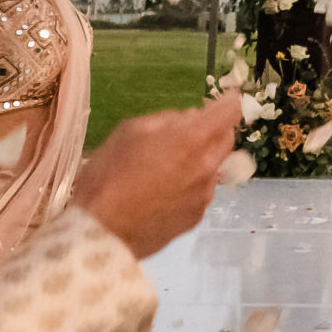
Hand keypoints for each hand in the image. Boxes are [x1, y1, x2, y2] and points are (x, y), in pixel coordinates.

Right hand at [67, 100, 239, 257]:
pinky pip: (201, 192)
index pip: (230, 111)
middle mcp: (207, 168)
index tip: (220, 100)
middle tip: (186, 132)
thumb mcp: (130, 131)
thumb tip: (191, 118)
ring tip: (165, 168)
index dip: (227, 102)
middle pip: (227, 139)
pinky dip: (190, 185)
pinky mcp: (196, 218)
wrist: (100, 231)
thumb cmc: (108, 175)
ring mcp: (204, 196)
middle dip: (213, 131)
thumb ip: (167, 120)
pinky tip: (162, 193)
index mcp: (191, 140)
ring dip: (200, 160)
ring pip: (214, 167)